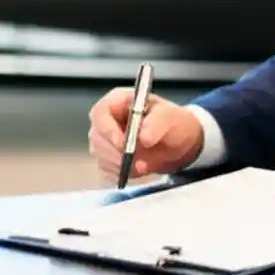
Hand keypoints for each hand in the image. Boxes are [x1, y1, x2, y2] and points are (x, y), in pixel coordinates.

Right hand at [87, 88, 204, 182]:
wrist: (177, 142)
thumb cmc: (170, 122)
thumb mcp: (169, 117)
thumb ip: (157, 124)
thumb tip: (143, 137)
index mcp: (118, 101)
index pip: (100, 113)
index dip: (108, 130)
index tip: (123, 144)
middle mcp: (107, 120)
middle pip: (97, 138)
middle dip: (115, 152)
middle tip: (135, 160)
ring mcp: (105, 141)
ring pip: (101, 156)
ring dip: (122, 164)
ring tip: (144, 163)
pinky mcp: (108, 159)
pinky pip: (108, 171)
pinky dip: (123, 173)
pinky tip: (139, 168)